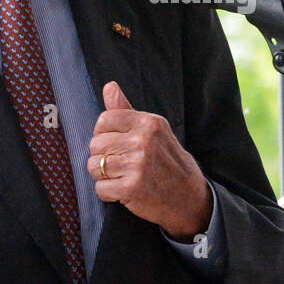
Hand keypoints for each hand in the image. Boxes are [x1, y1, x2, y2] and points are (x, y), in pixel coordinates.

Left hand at [87, 81, 211, 239]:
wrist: (189, 197)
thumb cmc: (168, 161)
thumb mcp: (154, 131)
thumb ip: (127, 110)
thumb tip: (109, 86)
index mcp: (149, 123)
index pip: (104, 120)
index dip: (104, 135)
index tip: (116, 145)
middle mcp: (144, 140)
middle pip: (95, 144)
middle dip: (102, 157)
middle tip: (121, 165)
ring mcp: (138, 164)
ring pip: (94, 166)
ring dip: (103, 176)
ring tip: (122, 177)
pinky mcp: (132, 188)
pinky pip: (100, 188)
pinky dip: (108, 193)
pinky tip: (124, 191)